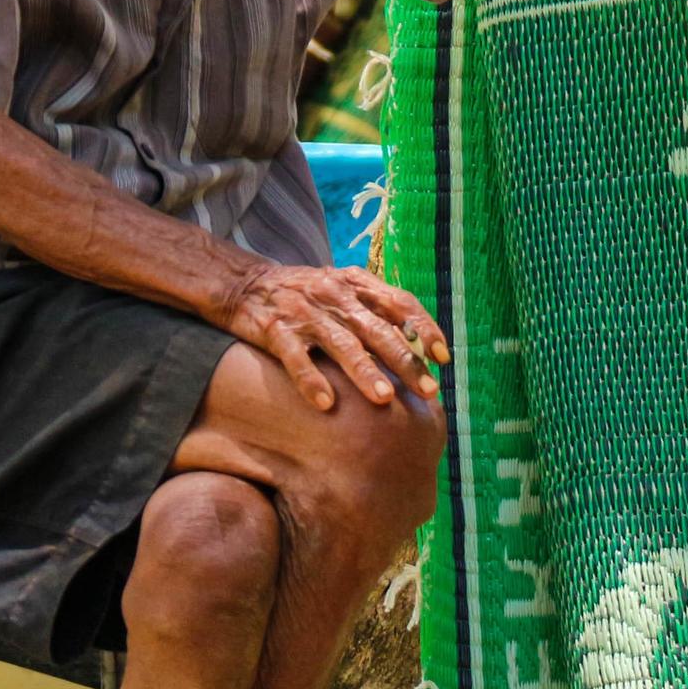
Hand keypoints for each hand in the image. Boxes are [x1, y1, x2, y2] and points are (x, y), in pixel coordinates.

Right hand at [220, 263, 449, 412]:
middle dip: (405, 361)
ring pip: (342, 344)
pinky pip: (297, 358)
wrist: (245, 285)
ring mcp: (305, 313)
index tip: (442, 357)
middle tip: (428, 391)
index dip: (423, 328)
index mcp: (355, 284)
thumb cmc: (305, 295)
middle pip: (377, 329)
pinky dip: (311, 380)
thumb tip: (418, 346)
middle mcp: (334, 295)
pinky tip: (326, 404)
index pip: (399, 302)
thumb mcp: (342, 291)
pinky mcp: (276, 330)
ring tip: (384, 400)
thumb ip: (375, 311)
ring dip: (365, 372)